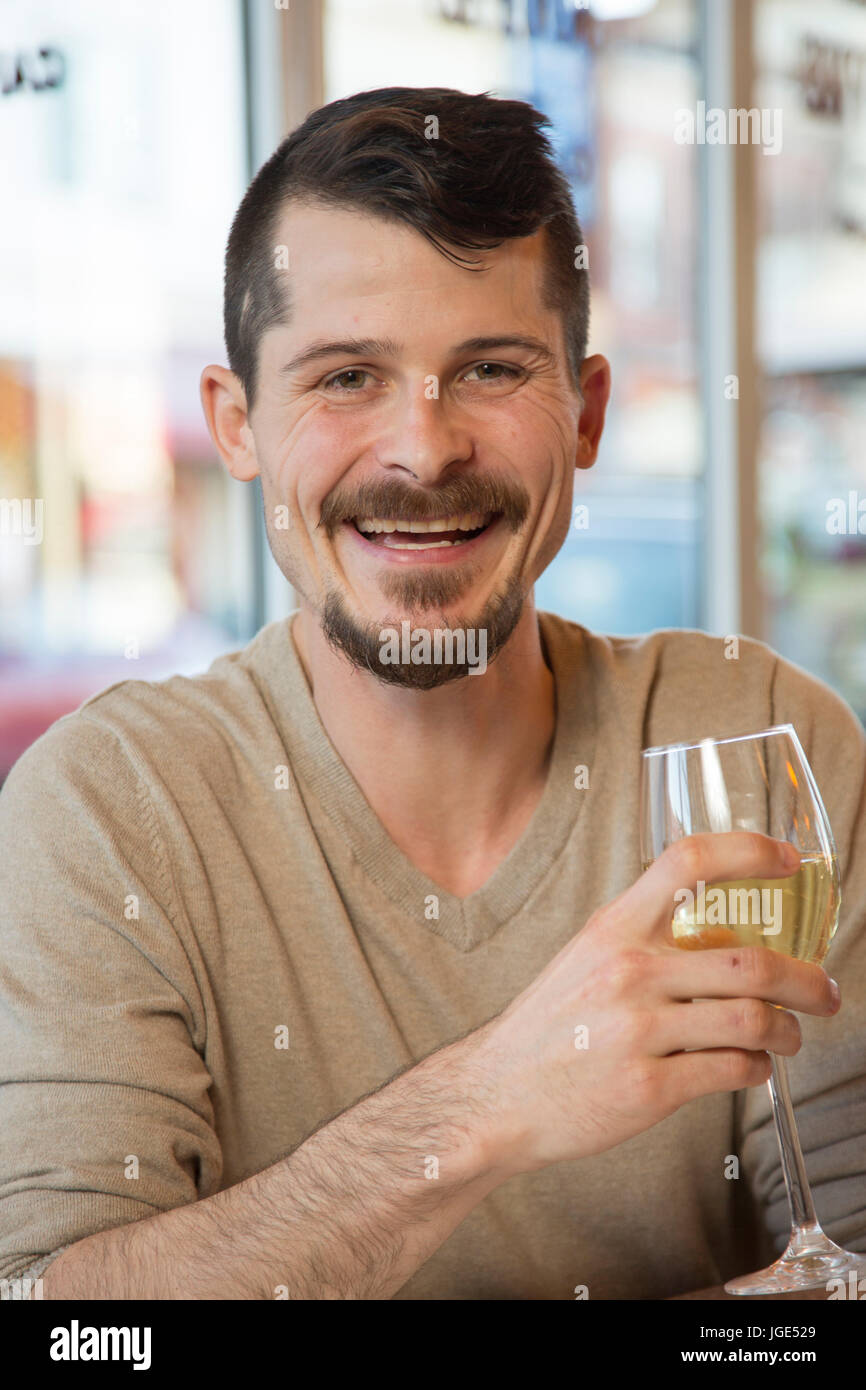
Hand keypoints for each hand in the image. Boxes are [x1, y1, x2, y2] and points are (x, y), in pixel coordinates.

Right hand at [467, 832, 840, 1175]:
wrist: (497, 1094)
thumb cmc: (549, 1027)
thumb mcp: (584, 958)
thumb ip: (643, 939)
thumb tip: (720, 932)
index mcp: (613, 928)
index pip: (687, 861)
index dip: (749, 851)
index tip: (788, 860)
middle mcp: (629, 971)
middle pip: (750, 960)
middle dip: (806, 980)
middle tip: (824, 991)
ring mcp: (640, 1031)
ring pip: (753, 1020)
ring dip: (789, 1031)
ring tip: (791, 1037)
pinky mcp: (650, 1087)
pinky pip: (733, 1070)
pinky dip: (758, 1069)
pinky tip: (751, 1067)